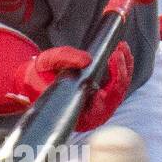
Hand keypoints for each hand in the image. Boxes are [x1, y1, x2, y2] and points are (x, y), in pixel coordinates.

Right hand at [6, 41, 133, 131]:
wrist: (36, 79)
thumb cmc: (40, 76)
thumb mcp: (47, 62)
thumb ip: (64, 58)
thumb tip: (86, 59)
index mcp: (77, 114)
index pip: (99, 107)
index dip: (106, 93)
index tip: (106, 74)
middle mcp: (91, 113)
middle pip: (115, 96)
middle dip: (120, 72)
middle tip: (118, 51)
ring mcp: (99, 104)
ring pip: (120, 89)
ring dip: (125, 67)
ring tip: (121, 47)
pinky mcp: (104, 94)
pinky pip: (119, 83)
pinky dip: (123, 67)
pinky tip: (122, 51)